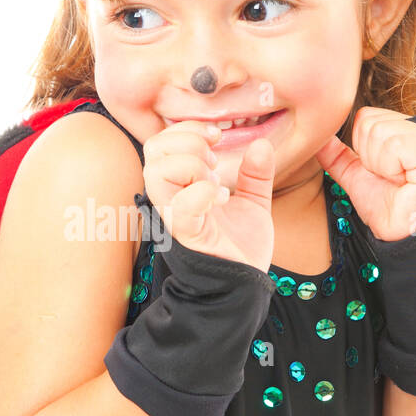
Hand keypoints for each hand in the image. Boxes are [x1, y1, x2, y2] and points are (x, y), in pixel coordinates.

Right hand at [142, 120, 274, 272]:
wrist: (244, 286)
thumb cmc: (240, 248)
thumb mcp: (253, 202)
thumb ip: (255, 174)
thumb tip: (262, 144)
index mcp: (181, 186)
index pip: (162, 143)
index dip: (186, 129)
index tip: (216, 136)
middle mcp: (171, 198)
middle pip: (153, 150)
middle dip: (189, 142)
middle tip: (214, 161)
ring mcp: (175, 216)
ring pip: (157, 172)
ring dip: (193, 167)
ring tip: (216, 183)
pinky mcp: (186, 235)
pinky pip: (182, 206)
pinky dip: (203, 193)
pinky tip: (222, 200)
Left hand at [314, 107, 415, 241]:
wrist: (399, 233)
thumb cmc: (385, 206)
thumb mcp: (355, 175)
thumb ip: (337, 154)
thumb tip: (318, 137)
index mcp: (408, 128)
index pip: (366, 116)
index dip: (364, 149)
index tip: (382, 171)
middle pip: (369, 121)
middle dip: (369, 156)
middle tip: (390, 177)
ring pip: (378, 131)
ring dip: (379, 164)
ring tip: (397, 180)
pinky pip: (393, 143)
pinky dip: (390, 167)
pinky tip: (405, 181)